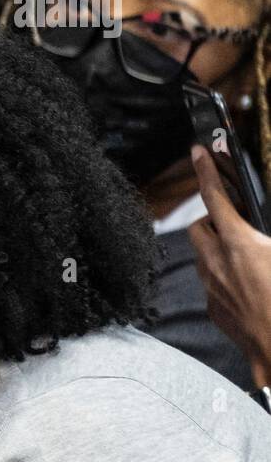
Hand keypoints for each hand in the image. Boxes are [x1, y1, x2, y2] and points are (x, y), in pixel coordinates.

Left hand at [187, 146, 270, 387]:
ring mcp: (213, 289)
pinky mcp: (215, 310)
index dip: (206, 170)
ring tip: (247, 254)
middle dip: (212, 218)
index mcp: (241, 244)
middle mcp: (218, 264)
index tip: (198, 150)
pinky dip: (224, 276)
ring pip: (203, 256)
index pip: (215, 196)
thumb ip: (269, 236)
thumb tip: (262, 231)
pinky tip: (249, 285)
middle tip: (235, 220)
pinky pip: (212, 283)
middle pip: (199, 226)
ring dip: (218, 248)